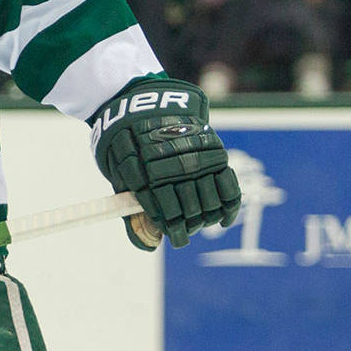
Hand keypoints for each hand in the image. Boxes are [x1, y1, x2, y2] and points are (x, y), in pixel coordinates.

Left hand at [90, 76, 241, 248]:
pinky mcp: (214, 151)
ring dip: (206, 216)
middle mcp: (173, 163)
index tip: (177, 238)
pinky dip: (229, 206)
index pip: (165, 212)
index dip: (174, 230)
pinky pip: (228, 185)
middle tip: (187, 227)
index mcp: (144, 171)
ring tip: (201, 220)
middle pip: (190, 210)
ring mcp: (196, 157)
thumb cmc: (130, 148)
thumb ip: (133, 212)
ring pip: (209, 201)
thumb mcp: (121, 177)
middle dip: (190, 223)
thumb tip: (148, 247)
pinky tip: (223, 219)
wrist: (146, 103)